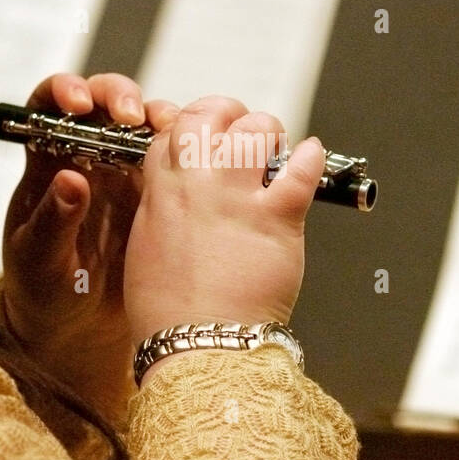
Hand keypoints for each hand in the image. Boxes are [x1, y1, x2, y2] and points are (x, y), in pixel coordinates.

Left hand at [0, 72, 178, 427]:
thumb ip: (53, 221)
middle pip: (106, 104)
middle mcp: (89, 158)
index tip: (78, 104)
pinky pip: (178, 160)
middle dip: (122, 98)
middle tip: (132, 118)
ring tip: (170, 134)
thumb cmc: (44, 295)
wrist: (77, 334)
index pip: (50, 107)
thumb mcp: (40, 262)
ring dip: (161, 120)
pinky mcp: (159, 196)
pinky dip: (190, 150)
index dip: (65, 92)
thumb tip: (70, 180)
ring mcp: (126, 174)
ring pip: (146, 126)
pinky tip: (200, 160)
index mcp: (49, 163)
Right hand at [123, 97, 325, 383]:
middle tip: (245, 132)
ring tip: (276, 151)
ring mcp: (237, 198)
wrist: (199, 346)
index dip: (196, 125)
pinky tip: (310, 156)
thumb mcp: (148, 245)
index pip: (176, 127)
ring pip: (257, 131)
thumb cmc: (171, 311)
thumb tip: (185, 193)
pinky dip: (310, 157)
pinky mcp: (276, 218)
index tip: (210, 134)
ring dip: (270, 134)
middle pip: (213, 114)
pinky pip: (300, 170)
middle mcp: (197, 184)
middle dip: (233, 116)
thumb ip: (164, 207)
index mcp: (161, 190)